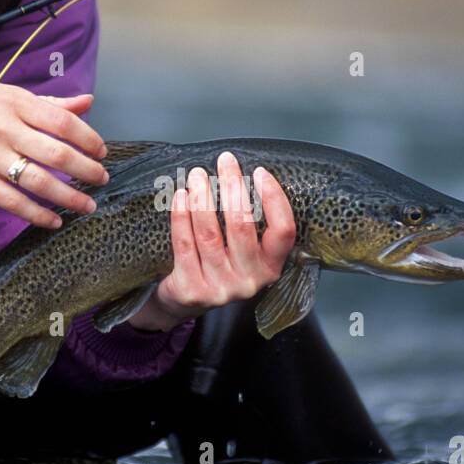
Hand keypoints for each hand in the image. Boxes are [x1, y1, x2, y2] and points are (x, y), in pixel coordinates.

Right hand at [0, 85, 107, 227]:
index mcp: (13, 101)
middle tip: (102, 179)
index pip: (62, 121)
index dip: (89, 138)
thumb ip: (47, 103)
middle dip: (86, 170)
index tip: (102, 151)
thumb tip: (88, 102)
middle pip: (56, 153)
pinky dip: (37, 214)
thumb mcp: (3, 96)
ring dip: (69, 197)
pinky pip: (12, 202)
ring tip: (88, 205)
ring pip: (38, 181)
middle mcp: (2, 126)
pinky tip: (54, 220)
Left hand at [127, 151, 295, 330]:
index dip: (274, 198)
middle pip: (242, 226)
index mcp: (270, 268)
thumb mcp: (243, 252)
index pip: (283, 231)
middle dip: (232, 187)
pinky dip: (181, 216)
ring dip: (202, 198)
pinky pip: (185, 245)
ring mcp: (221, 289)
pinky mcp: (192, 290)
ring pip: (210, 234)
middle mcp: (250, 282)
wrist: (184, 302)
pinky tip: (180, 196)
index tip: (259, 171)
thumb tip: (240, 174)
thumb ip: (249, 224)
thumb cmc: (217, 264)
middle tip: (224, 161)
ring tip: (197, 174)